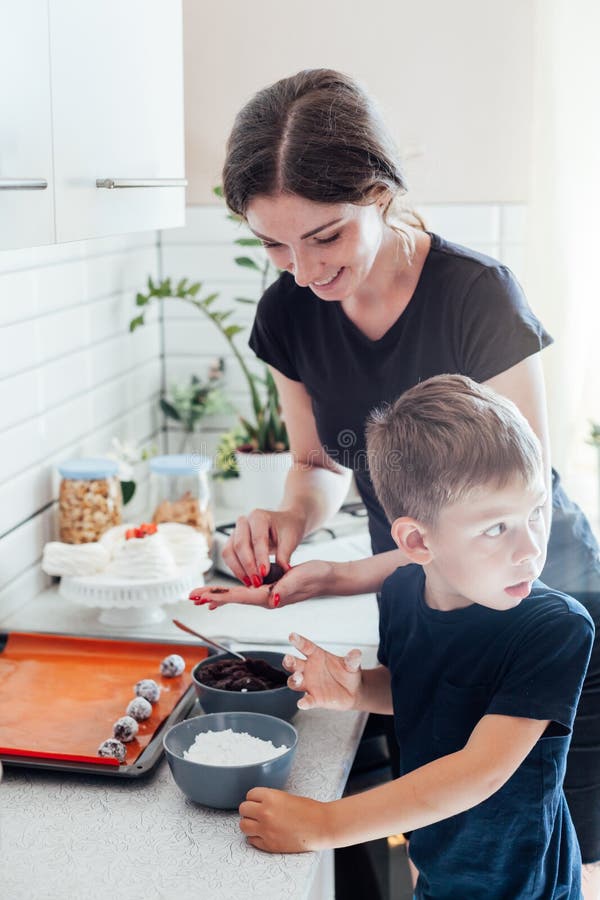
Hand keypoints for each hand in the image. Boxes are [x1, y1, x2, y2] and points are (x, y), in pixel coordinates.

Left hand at [189, 559, 335, 609]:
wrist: (328, 577)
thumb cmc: (316, 576)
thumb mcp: (301, 579)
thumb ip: (286, 589)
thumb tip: (271, 599)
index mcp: (270, 597)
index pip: (239, 597)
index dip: (219, 596)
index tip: (202, 597)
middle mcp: (266, 598)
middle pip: (233, 599)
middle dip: (212, 598)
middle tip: (191, 597)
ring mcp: (267, 594)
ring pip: (237, 596)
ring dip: (218, 596)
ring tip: (200, 598)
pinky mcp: (269, 588)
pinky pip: (244, 591)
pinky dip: (230, 592)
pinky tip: (222, 595)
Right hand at [222, 508, 304, 586]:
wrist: (282, 524)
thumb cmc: (287, 529)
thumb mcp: (290, 539)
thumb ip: (285, 554)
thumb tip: (283, 570)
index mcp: (259, 516)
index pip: (257, 538)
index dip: (260, 557)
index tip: (264, 573)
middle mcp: (244, 522)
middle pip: (240, 544)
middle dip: (248, 565)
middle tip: (258, 581)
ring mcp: (235, 532)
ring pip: (229, 552)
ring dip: (239, 569)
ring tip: (251, 582)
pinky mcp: (231, 542)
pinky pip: (228, 557)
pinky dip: (235, 569)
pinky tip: (246, 579)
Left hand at [239, 787, 330, 852]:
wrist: (321, 826)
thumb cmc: (309, 810)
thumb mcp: (287, 797)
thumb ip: (270, 799)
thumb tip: (258, 803)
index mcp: (271, 797)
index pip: (249, 794)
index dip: (254, 798)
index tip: (257, 801)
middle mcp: (265, 813)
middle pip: (243, 809)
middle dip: (249, 810)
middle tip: (255, 812)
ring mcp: (266, 830)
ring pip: (243, 826)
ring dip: (249, 824)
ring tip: (257, 824)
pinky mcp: (269, 845)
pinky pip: (252, 841)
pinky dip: (256, 837)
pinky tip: (264, 834)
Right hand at [283, 633, 361, 710]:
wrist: (354, 691)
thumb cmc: (348, 673)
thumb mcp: (352, 664)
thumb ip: (352, 659)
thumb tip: (356, 654)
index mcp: (317, 656)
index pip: (305, 647)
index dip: (298, 641)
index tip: (292, 636)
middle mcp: (309, 669)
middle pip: (294, 664)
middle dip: (289, 661)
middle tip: (288, 658)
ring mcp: (309, 684)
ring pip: (294, 681)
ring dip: (294, 679)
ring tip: (298, 678)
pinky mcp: (314, 699)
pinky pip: (306, 700)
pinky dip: (304, 702)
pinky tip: (303, 703)